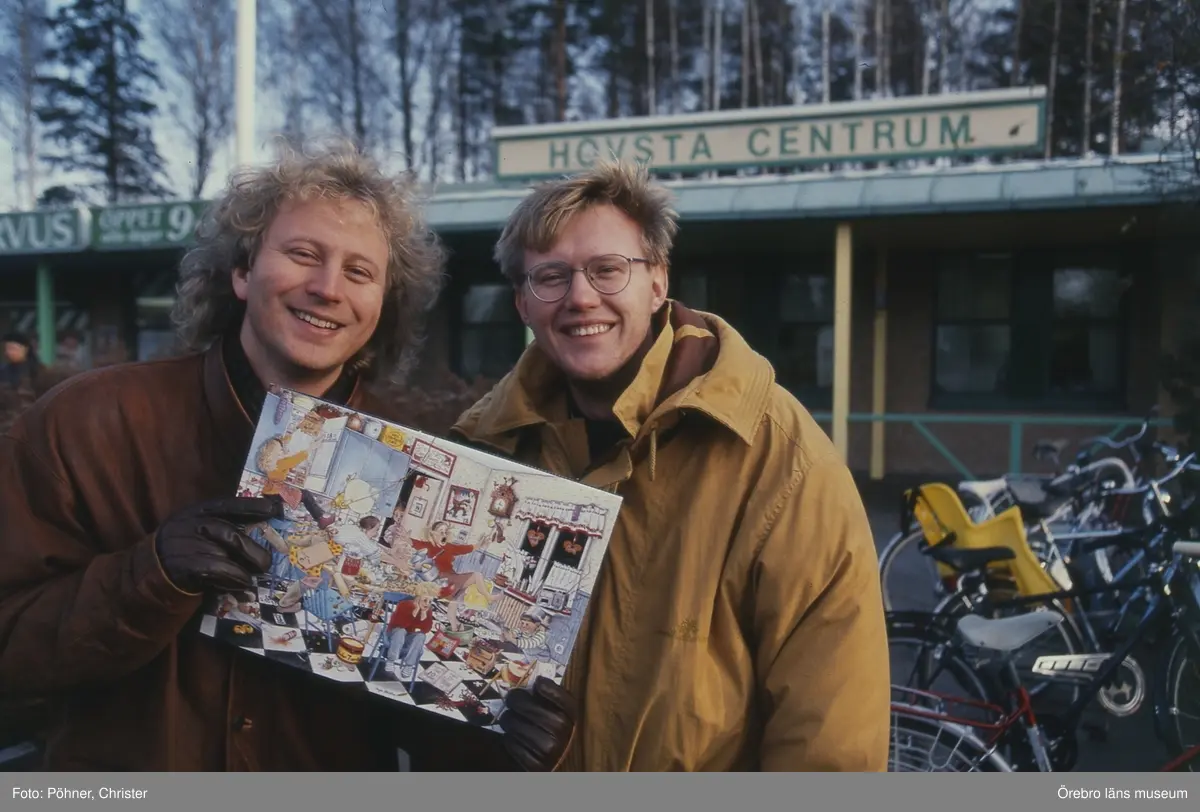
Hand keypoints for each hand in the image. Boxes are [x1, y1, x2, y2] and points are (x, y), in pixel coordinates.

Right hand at [154, 496, 281, 593]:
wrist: (146, 574)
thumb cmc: (182, 552)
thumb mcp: (196, 533)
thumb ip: (220, 529)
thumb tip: (259, 537)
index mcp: (195, 512)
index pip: (228, 505)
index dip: (252, 506)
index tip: (274, 509)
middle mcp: (191, 524)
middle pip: (231, 532)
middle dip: (253, 549)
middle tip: (267, 562)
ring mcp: (185, 544)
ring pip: (225, 552)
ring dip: (245, 567)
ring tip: (254, 576)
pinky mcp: (183, 566)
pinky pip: (216, 569)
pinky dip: (233, 578)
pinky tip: (242, 584)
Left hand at [499, 676, 577, 770]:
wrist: (548, 764)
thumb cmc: (549, 732)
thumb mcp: (556, 714)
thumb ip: (550, 698)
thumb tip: (536, 682)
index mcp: (571, 718)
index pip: (563, 699)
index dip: (550, 689)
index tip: (538, 683)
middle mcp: (563, 734)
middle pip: (530, 708)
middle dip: (516, 701)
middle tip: (512, 699)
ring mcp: (549, 751)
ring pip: (515, 724)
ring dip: (509, 720)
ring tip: (510, 720)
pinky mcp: (533, 765)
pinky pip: (511, 744)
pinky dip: (509, 740)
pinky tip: (513, 738)